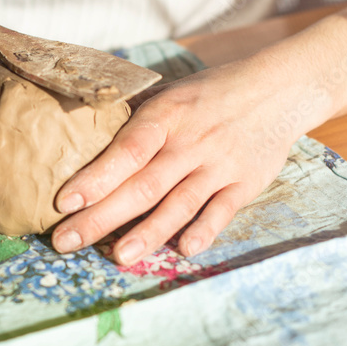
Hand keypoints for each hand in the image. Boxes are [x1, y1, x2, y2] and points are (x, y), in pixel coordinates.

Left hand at [50, 56, 325, 265]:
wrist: (281, 88)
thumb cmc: (214, 92)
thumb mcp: (173, 91)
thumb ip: (135, 114)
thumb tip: (82, 123)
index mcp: (167, 115)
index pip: (127, 149)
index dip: (96, 176)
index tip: (64, 201)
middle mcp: (191, 142)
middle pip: (143, 185)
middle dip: (102, 217)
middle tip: (66, 241)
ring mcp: (219, 165)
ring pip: (179, 204)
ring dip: (149, 232)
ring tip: (119, 257)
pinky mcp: (245, 184)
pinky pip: (223, 211)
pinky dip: (205, 231)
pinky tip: (185, 250)